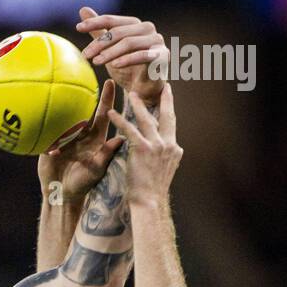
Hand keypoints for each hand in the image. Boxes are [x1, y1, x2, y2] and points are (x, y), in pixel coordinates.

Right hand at [37, 78, 122, 204]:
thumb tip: (120, 139)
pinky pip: (48, 129)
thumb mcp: (96, 170)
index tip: (111, 82)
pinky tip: (43, 107)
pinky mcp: (50, 143)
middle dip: (86, 92)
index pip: (102, 114)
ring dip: (65, 102)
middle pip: (84, 108)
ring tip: (63, 84)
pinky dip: (46, 120)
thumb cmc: (82, 185)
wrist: (61, 195)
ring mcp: (65, 138)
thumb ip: (106, 154)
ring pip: (66, 115)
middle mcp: (80, 134)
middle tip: (87, 74)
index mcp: (95, 138)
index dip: (107, 98)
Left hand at [77, 7, 167, 105]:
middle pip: (119, 32)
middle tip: (85, 55)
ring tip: (96, 62)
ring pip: (129, 43)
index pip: (111, 20)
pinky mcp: (162, 56)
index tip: (78, 28)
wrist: (145, 90)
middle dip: (100, 43)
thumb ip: (99, 32)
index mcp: (135, 24)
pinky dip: (127, 60)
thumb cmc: (128, 69)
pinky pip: (143, 55)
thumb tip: (83, 10)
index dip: (94, 23)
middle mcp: (147, 29)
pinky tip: (115, 65)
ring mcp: (156, 41)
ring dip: (110, 53)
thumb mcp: (110, 50)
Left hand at [108, 85, 182, 207]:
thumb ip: (165, 158)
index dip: (170, 110)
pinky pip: (129, 130)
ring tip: (132, 93)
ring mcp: (157, 146)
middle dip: (166, 99)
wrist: (150, 202)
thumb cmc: (153, 192)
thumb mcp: (165, 171)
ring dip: (139, 105)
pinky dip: (119, 120)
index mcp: (174, 150)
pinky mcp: (143, 149)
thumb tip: (168, 152)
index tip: (170, 98)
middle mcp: (169, 145)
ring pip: (148, 119)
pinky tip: (111, 112)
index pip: (172, 126)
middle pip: (168, 116)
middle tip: (165, 85)